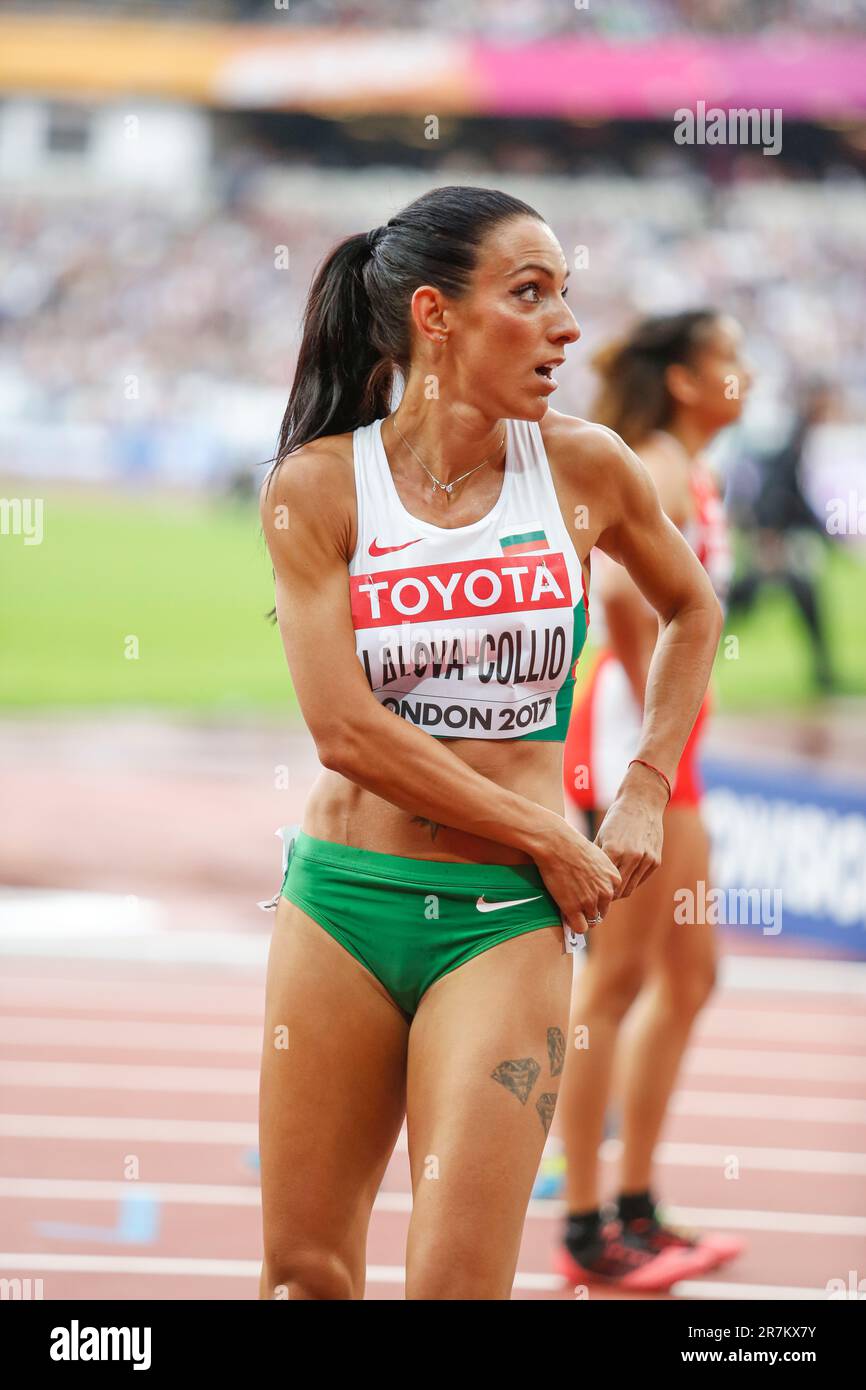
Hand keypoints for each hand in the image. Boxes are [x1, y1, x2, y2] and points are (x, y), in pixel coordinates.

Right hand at [532, 817, 621, 935]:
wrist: (556, 844)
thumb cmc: (572, 846)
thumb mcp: (597, 858)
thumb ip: (601, 874)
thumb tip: (595, 885)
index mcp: (615, 879)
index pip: (610, 898)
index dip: (596, 898)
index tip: (585, 894)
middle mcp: (606, 892)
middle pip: (602, 911)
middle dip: (590, 909)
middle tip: (575, 901)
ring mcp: (590, 901)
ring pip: (591, 921)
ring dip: (581, 916)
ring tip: (569, 905)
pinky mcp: (574, 908)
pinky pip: (580, 928)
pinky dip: (574, 924)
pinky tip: (567, 914)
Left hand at [593, 775, 664, 899]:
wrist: (642, 803)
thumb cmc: (617, 818)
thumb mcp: (601, 835)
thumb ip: (595, 857)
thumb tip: (583, 878)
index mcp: (614, 849)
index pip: (602, 882)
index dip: (594, 892)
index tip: (587, 895)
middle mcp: (632, 856)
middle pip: (617, 891)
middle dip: (606, 898)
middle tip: (596, 900)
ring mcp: (646, 859)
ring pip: (630, 889)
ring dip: (619, 893)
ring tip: (607, 894)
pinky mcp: (656, 860)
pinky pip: (640, 880)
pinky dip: (631, 883)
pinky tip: (621, 881)